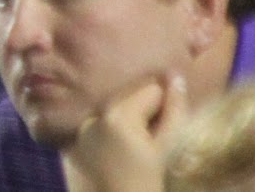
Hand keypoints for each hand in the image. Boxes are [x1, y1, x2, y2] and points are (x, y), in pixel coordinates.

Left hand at [61, 74, 187, 191]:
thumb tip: (176, 76)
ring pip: (116, 105)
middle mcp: (96, 113)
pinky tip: (121, 147)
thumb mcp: (168, 146)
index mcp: (119, 113)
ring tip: (138, 142)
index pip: (151, 88)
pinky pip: (101, 119)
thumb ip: (174, 109)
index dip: (165, 105)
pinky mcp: (77, 136)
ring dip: (129, 115)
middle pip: (130, 94)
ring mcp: (83, 125)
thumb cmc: (150, 178)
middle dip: (145, 108)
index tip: (166, 126)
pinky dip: (112, 126)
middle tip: (152, 135)